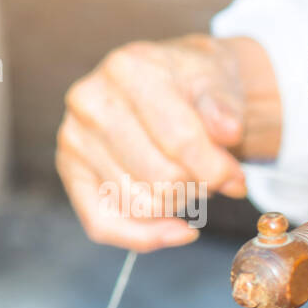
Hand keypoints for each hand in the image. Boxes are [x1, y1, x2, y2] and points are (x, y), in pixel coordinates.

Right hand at [56, 34, 278, 250]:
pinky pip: (104, 225)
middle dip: (200, 187)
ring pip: (141, 205)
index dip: (218, 170)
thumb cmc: (197, 85)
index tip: (237, 178)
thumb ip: (224, 110)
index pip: (181, 142)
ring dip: (179, 204)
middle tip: (213, 177)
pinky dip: (146, 237)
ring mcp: (74, 137)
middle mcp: (90, 101)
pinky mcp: (71, 171)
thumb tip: (228, 131)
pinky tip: (178, 230)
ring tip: (189, 180)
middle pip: (162, 179)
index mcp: (128, 70)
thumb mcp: (219, 85)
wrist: (174, 81)